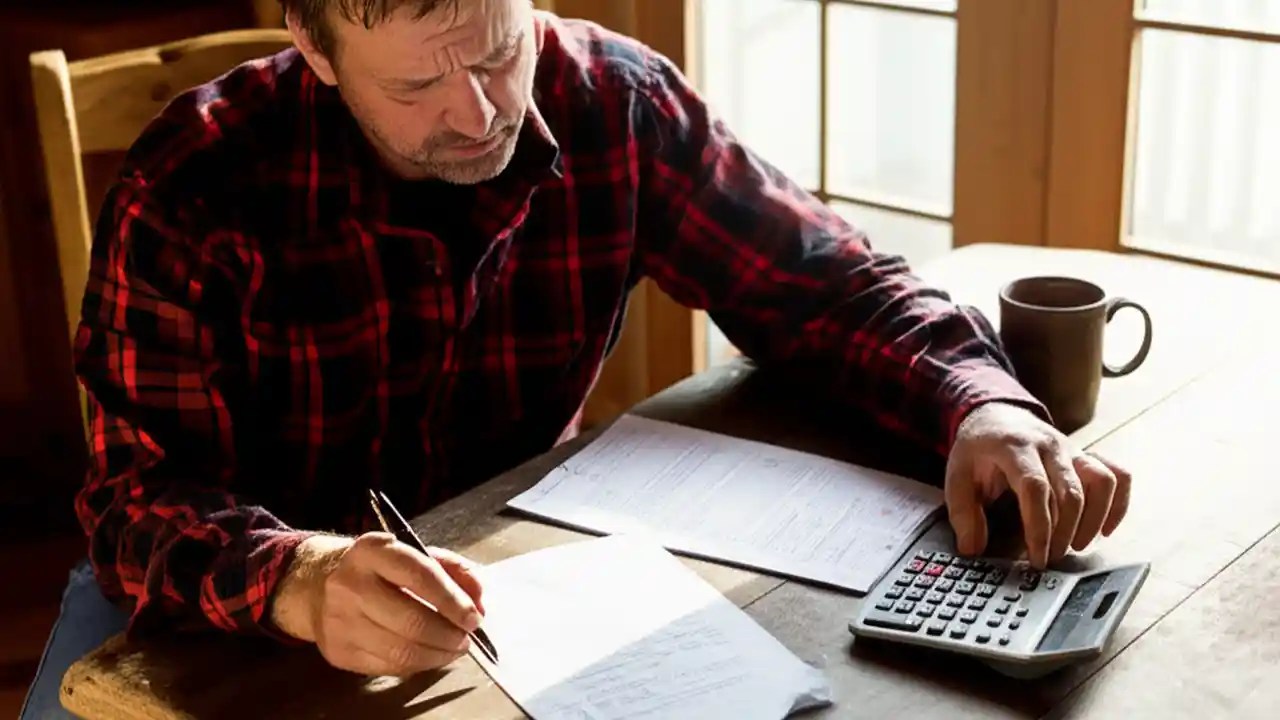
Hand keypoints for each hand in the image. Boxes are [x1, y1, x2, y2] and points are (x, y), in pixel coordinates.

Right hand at [272, 532, 485, 676]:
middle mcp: (351, 584)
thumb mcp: (414, 554)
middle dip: (449, 635)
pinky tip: (429, 656)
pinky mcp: (338, 651)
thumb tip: (479, 602)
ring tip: (453, 649)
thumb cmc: (379, 569)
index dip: (453, 601)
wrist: (318, 585)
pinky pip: (388, 667)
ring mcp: (340, 621)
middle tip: (466, 638)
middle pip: (412, 621)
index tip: (474, 617)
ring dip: (438, 655)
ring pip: (401, 651)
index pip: (421, 576)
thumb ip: (453, 571)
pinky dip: (418, 665)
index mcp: (374, 550)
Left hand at [944, 403, 1130, 568]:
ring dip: (1093, 520)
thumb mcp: (957, 475)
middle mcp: (1049, 445)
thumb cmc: (978, 449)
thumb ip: (962, 512)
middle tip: (1051, 558)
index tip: (1038, 557)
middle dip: (1064, 532)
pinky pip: (1118, 475)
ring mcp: (1073, 449)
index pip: (1035, 488)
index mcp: (1014, 448)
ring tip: (1075, 545)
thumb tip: (972, 548)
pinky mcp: (1087, 456)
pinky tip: (1105, 529)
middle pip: (1071, 492)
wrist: (996, 415)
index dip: (1040, 527)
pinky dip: (1118, 503)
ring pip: (1102, 482)